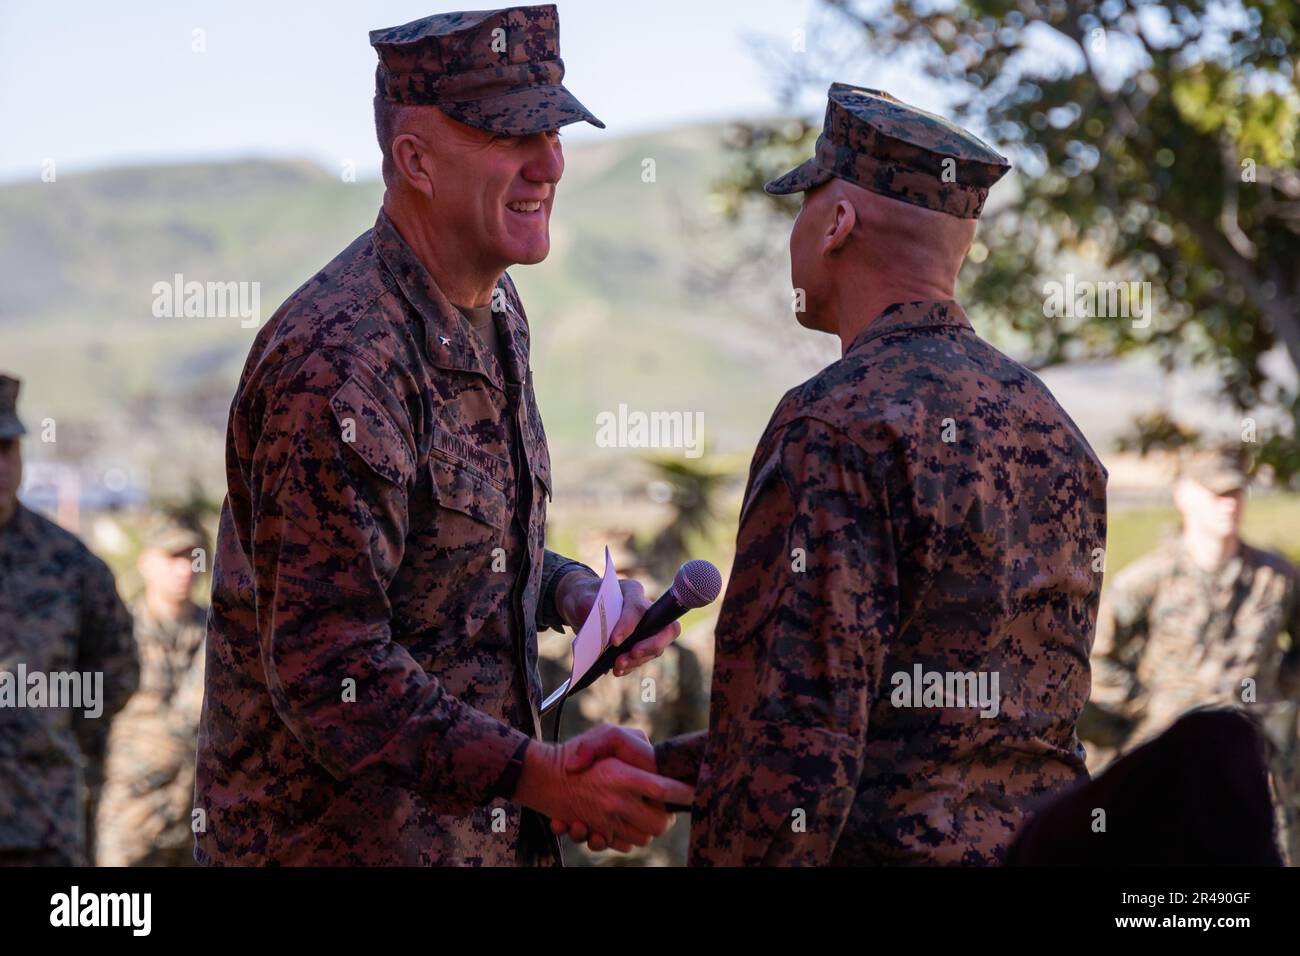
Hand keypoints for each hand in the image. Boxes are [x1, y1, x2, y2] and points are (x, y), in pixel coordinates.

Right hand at [514, 724, 693, 850]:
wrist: (543, 777)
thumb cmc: (577, 752)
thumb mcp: (605, 735)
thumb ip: (633, 742)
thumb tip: (655, 757)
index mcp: (623, 776)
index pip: (665, 790)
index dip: (685, 792)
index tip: (696, 790)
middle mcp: (617, 803)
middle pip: (660, 823)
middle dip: (666, 816)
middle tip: (662, 804)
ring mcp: (607, 822)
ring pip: (644, 837)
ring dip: (646, 827)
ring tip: (639, 810)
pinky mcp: (597, 833)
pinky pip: (624, 845)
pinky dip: (627, 837)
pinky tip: (620, 820)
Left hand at [557, 575, 682, 676]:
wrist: (580, 604)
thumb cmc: (582, 596)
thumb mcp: (582, 599)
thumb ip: (592, 612)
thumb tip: (603, 636)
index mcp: (632, 592)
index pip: (638, 609)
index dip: (629, 626)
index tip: (615, 642)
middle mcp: (644, 609)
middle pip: (663, 628)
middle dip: (650, 646)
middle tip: (632, 655)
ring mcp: (644, 627)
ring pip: (655, 647)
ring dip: (638, 660)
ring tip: (618, 667)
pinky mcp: (637, 642)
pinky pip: (643, 657)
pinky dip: (631, 665)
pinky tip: (618, 669)